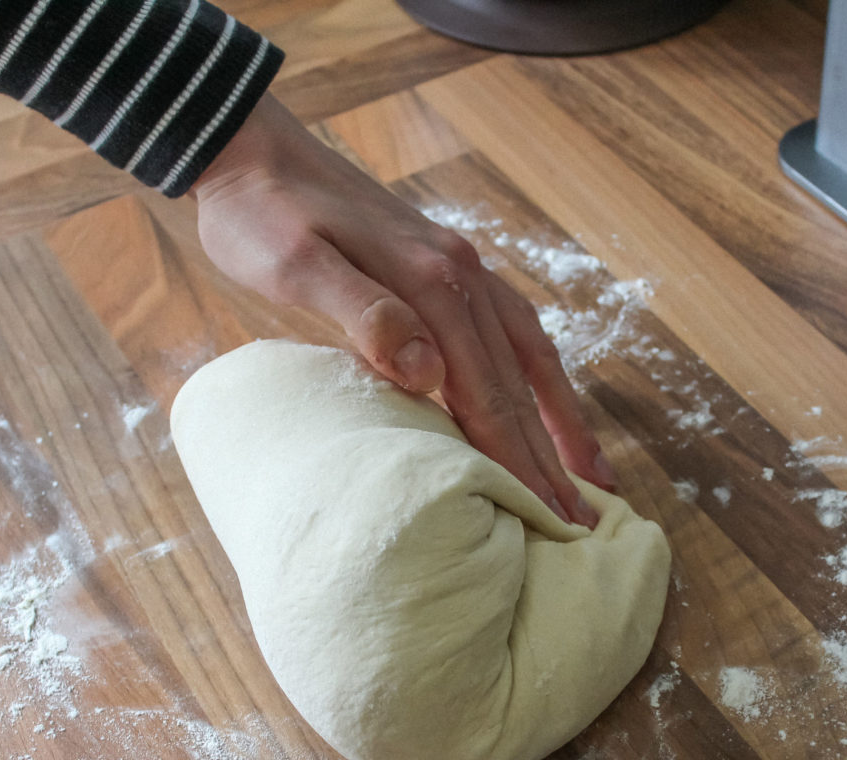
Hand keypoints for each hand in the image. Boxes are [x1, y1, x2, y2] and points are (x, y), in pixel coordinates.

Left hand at [191, 94, 615, 526]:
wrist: (256, 152)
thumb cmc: (264, 217)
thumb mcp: (297, 266)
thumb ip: (364, 313)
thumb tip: (427, 371)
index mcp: (432, 282)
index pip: (486, 392)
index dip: (516, 460)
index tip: (547, 517)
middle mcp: (462, 275)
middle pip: (517, 383)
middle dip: (549, 457)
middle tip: (581, 521)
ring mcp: (460, 268)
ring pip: (527, 356)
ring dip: (560, 418)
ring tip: (590, 473)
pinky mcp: (446, 265)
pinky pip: (511, 329)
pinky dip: (536, 375)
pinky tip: (543, 398)